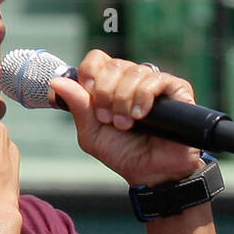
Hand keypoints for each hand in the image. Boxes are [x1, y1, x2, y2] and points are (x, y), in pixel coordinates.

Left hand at [49, 50, 203, 185]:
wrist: (151, 174)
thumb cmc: (124, 154)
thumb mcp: (92, 134)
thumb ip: (78, 107)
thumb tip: (57, 82)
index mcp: (110, 86)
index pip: (97, 60)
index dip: (91, 71)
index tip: (89, 91)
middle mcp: (131, 80)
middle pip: (113, 65)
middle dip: (106, 95)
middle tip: (110, 120)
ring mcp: (153, 83)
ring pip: (132, 73)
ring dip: (123, 101)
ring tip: (127, 124)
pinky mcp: (176, 88)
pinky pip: (154, 80)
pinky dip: (142, 98)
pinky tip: (141, 116)